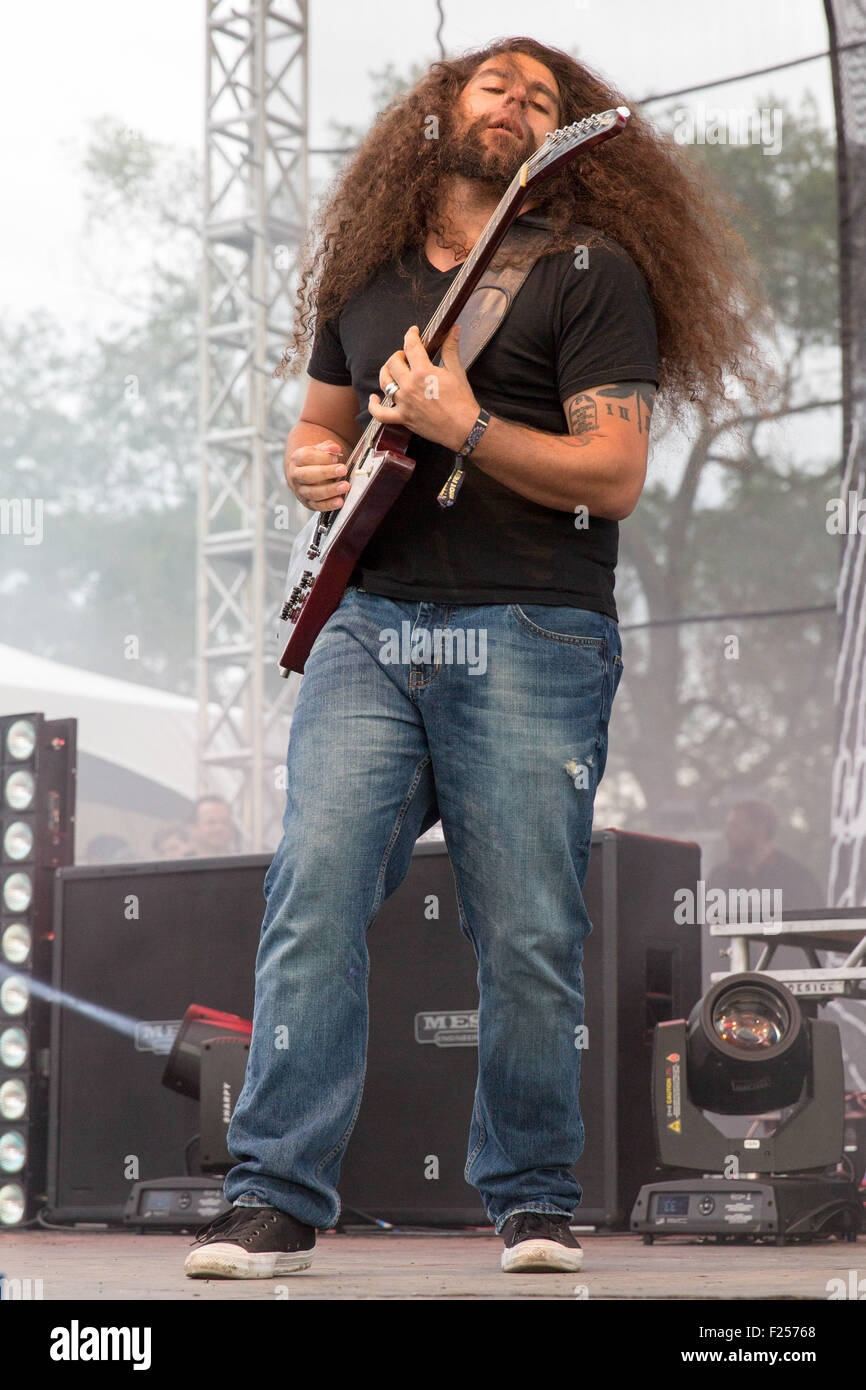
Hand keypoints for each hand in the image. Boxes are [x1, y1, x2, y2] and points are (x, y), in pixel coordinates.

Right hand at [286, 439, 351, 511]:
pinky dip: (329, 505)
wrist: (302, 472)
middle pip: (307, 475)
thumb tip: (335, 448)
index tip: (336, 458)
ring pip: (312, 492)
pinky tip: (339, 501)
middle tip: (342, 470)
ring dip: (330, 490)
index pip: (306, 457)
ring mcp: (300, 490)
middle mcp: (295, 475)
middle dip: (326, 473)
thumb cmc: (312, 460)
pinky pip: (317, 506)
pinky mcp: (307, 502)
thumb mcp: (319, 450)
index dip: (322, 458)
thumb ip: (327, 447)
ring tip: (344, 486)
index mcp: (297, 459)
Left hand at [368, 324, 479, 451]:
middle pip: (393, 363)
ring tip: (393, 371)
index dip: (411, 335)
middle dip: (399, 355)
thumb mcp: (457, 371)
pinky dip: (374, 406)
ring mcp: (404, 403)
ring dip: (386, 373)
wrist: (464, 428)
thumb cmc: (462, 402)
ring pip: (384, 383)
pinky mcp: (403, 418)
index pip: (410, 346)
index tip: (413, 332)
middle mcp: (410, 386)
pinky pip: (381, 414)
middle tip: (406, 356)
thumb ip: (451, 349)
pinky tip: (374, 398)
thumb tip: (455, 330)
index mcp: (423, 372)